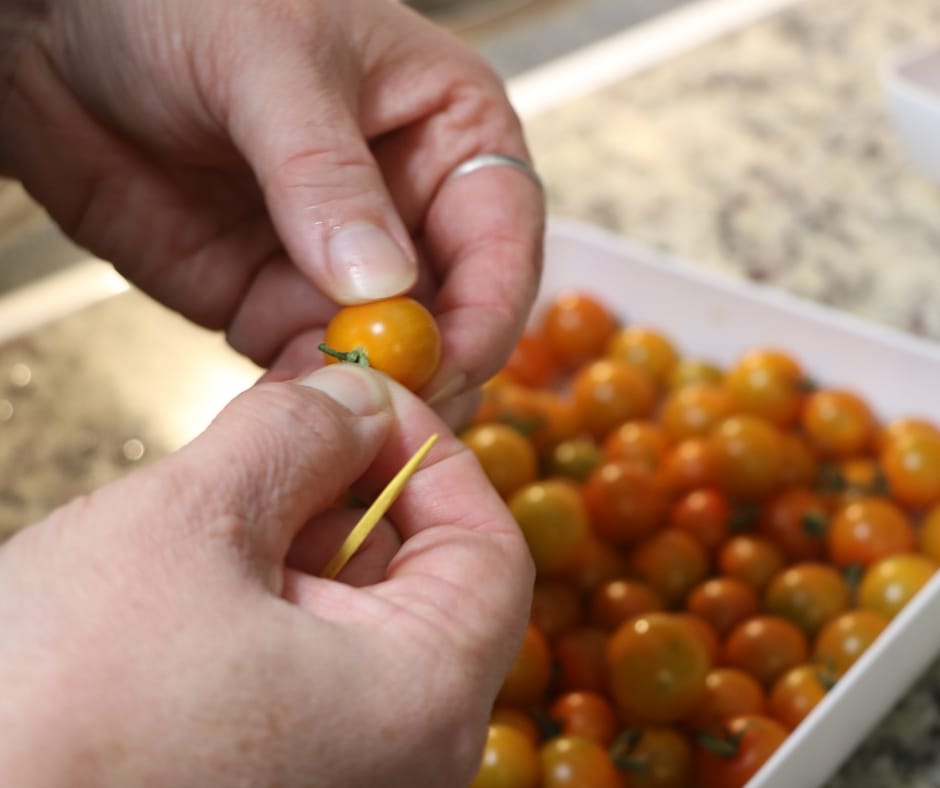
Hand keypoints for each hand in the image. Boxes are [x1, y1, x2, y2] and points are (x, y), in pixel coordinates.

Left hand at [0, 0, 543, 397]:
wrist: (56, 36)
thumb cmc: (179, 0)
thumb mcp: (268, 61)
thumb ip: (325, 175)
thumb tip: (381, 282)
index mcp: (448, 128)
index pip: (504, 236)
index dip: (489, 308)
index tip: (450, 363)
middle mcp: (409, 206)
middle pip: (458, 312)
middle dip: (432, 364)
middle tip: (393, 408)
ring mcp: (343, 264)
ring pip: (390, 355)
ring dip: (368, 392)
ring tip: (334, 415)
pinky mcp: (276, 303)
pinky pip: (312, 367)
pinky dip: (308, 397)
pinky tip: (291, 414)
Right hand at [0, 364, 533, 785]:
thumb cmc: (54, 714)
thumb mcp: (188, 527)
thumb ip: (295, 437)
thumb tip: (356, 395)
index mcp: (420, 705)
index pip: (490, 550)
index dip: (434, 456)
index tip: (370, 404)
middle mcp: (400, 759)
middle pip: (420, 580)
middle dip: (352, 489)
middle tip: (284, 429)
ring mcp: (339, 774)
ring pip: (353, 617)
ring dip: (296, 537)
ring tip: (218, 499)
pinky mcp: (276, 776)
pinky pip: (303, 663)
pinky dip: (266, 596)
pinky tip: (197, 567)